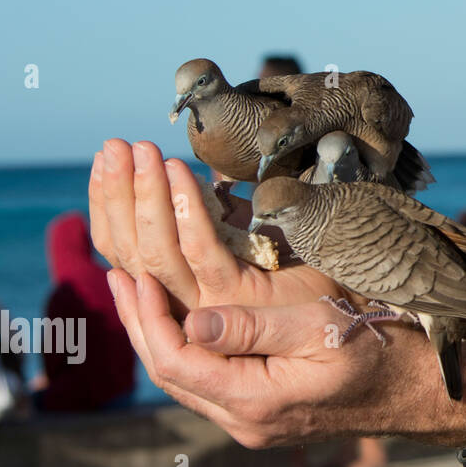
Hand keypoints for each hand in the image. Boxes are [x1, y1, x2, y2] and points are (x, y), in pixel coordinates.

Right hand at [89, 139, 337, 310]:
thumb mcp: (260, 249)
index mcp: (182, 293)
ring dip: (143, 196)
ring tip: (138, 151)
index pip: (123, 251)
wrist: (359, 319)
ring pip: (155, 252)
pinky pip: (203, 251)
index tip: (106, 162)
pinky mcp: (242, 298)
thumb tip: (195, 184)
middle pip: (131, 251)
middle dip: (116, 195)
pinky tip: (178, 172)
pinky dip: (187, 209)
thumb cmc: (312, 285)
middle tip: (113, 147)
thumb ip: (225, 227)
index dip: (108, 208)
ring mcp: (212, 306)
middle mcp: (188, 306)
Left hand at [106, 268, 465, 447]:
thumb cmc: (380, 351)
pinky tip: (181, 316)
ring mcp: (253, 417)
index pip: (175, 362)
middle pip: (169, 373)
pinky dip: (185, 343)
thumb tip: (193, 323)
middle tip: (118, 275)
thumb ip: (255, 328)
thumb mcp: (320, 329)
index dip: (147, 318)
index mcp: (255, 401)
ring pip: (184, 377)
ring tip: (137, 289)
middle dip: (140, 323)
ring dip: (157, 332)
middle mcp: (245, 419)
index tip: (133, 274)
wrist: (419, 391)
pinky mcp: (264, 408)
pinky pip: (206, 377)